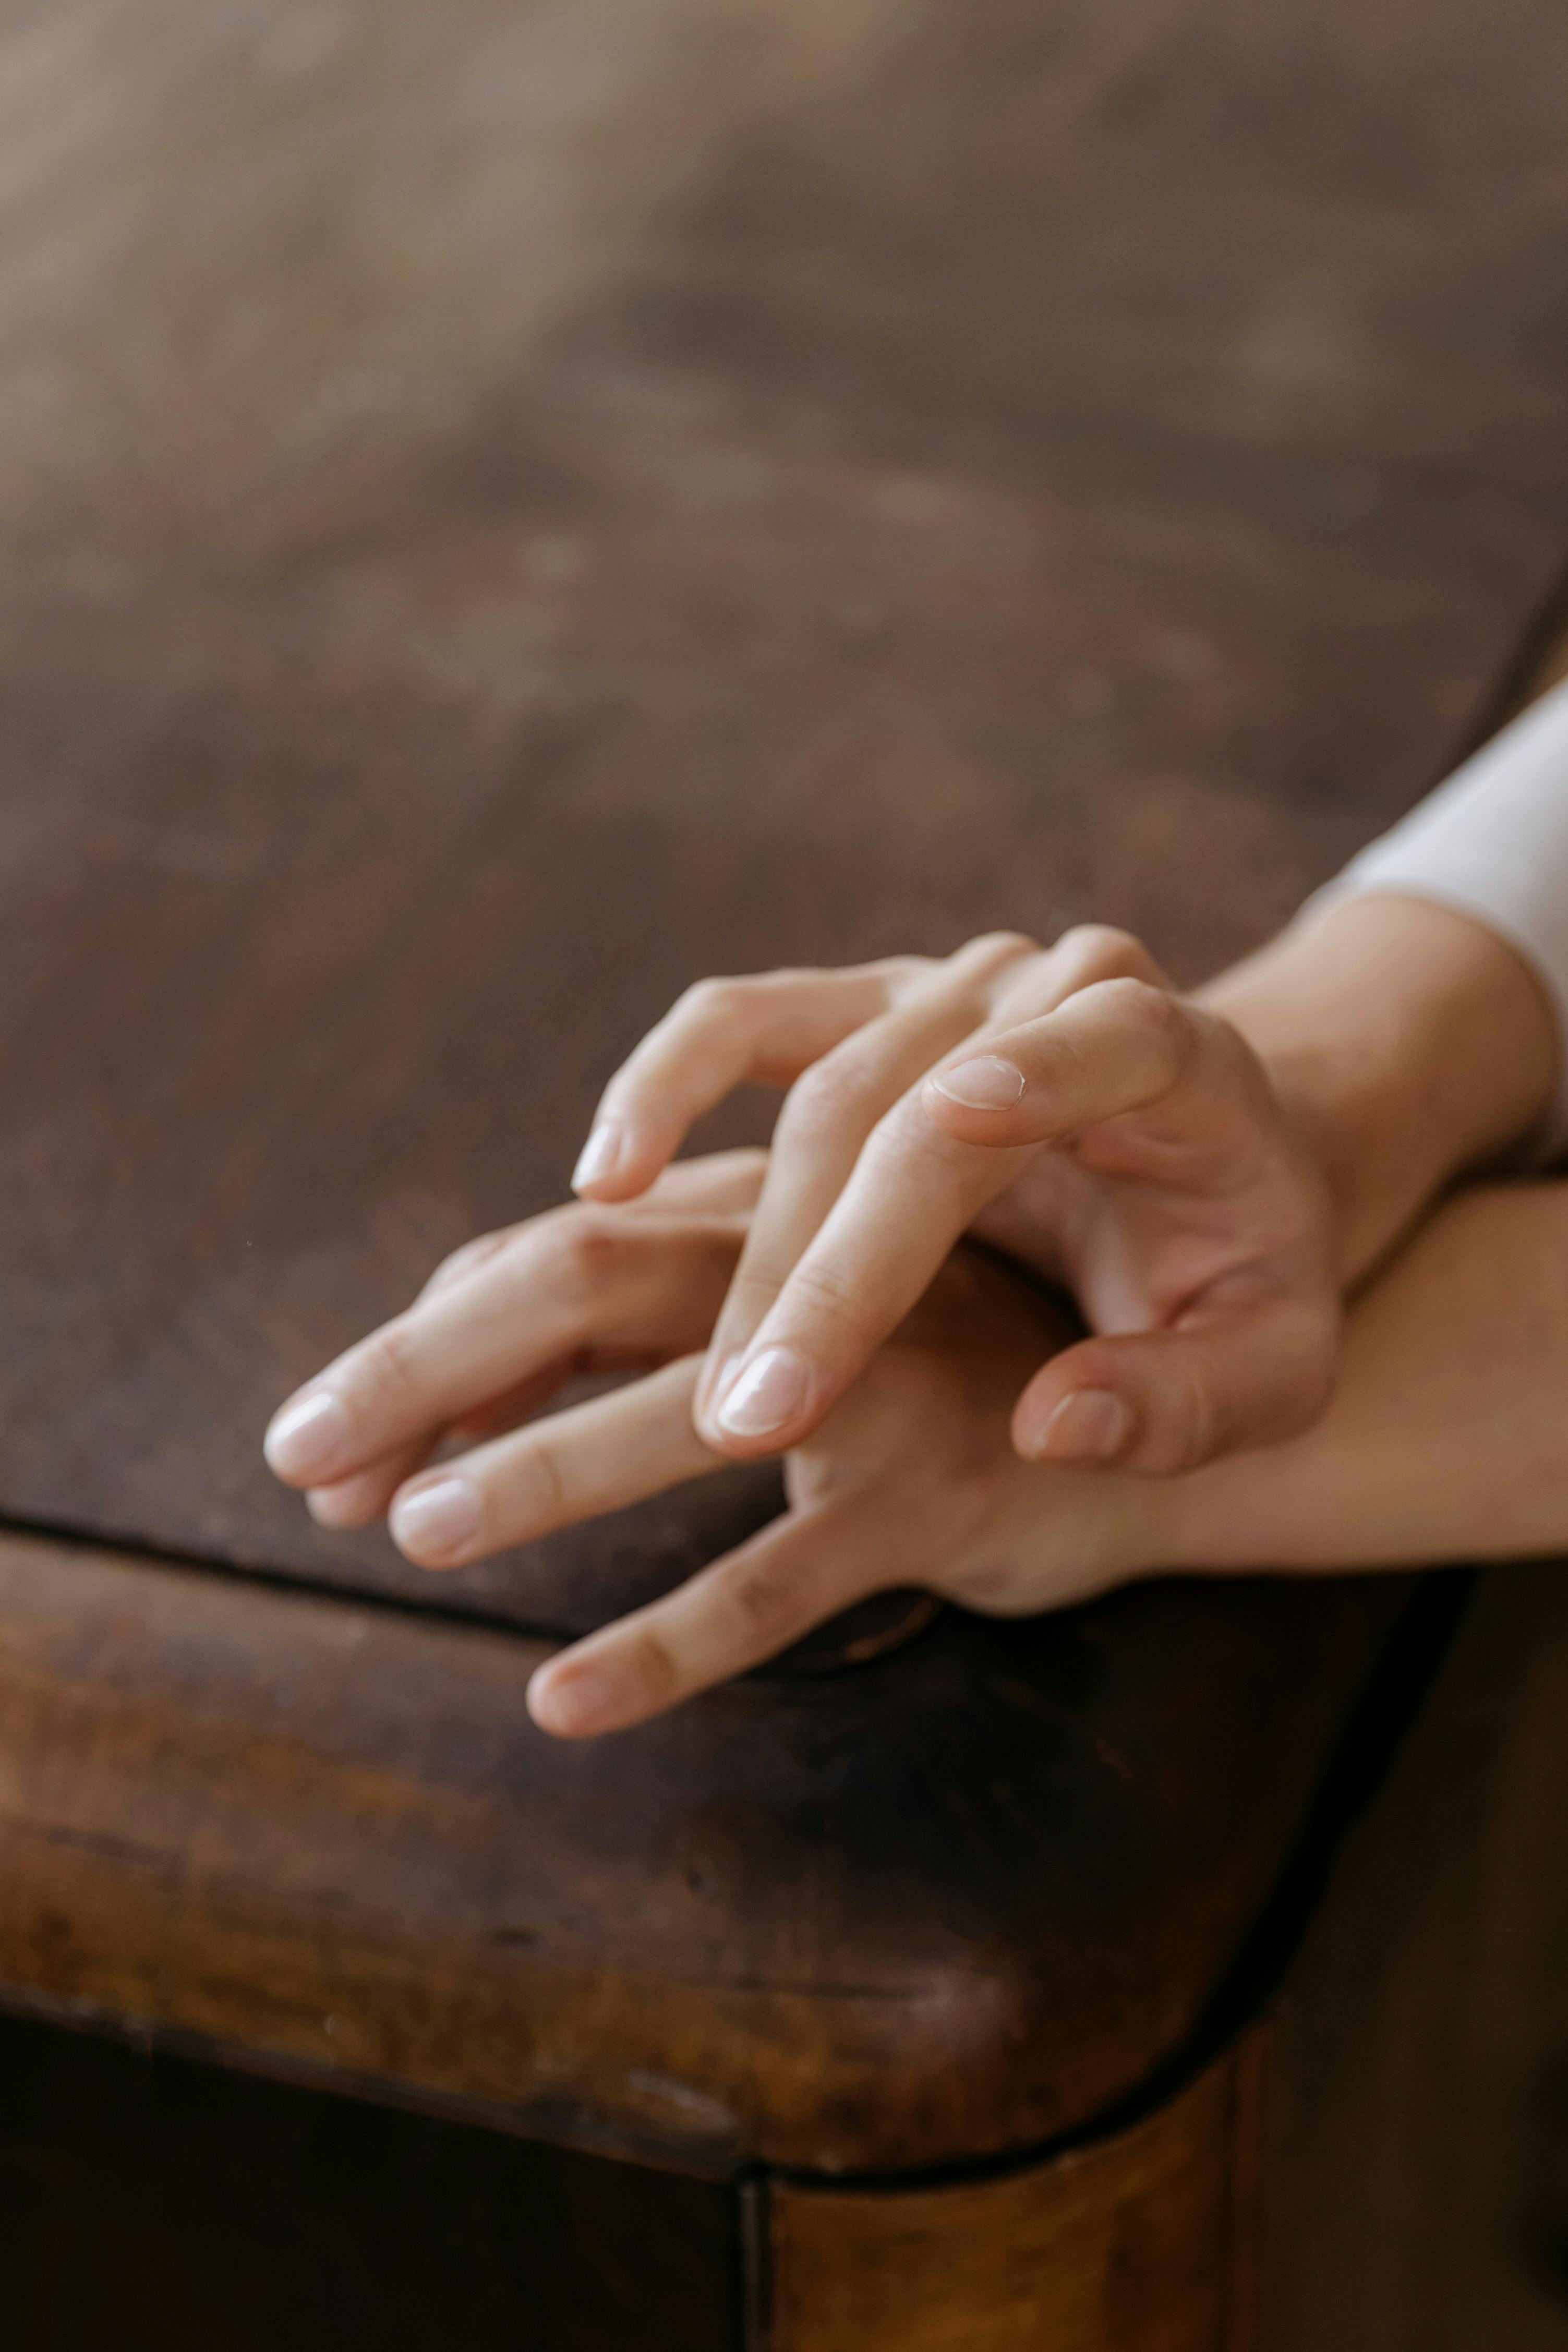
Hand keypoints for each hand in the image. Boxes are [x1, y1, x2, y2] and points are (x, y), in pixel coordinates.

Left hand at [263, 1162, 1160, 1735]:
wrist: (1146, 1391)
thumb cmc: (927, 1354)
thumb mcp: (785, 1313)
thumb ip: (638, 1329)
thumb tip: (427, 1400)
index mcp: (749, 1227)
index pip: (550, 1257)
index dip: (426, 1345)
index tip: (327, 1451)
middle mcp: (800, 1286)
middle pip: (583, 1284)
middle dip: (427, 1365)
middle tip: (301, 1461)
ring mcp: (871, 1394)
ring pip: (684, 1421)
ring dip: (541, 1470)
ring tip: (414, 1535)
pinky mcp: (930, 1502)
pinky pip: (784, 1582)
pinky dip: (671, 1639)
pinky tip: (564, 1700)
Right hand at [571, 927, 1337, 1476]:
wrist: (1211, 1163)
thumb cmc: (1244, 1276)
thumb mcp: (1276, 1369)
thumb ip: (1189, 1405)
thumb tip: (1052, 1427)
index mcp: (1177, 1054)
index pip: (1100, 1043)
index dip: (1029, 1076)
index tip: (950, 1124)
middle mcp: (1049, 990)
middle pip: (915, 1108)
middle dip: (828, 1273)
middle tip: (759, 1425)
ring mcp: (942, 988)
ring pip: (813, 1087)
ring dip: (749, 1247)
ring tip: (716, 1392)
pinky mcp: (855, 1010)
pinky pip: (735, 1026)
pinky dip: (661, 1089)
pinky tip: (605, 1181)